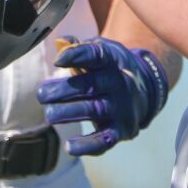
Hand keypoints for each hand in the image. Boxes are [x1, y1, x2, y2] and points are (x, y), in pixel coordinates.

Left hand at [37, 39, 169, 155]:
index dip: (78, 56)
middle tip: (42, 93)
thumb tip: (60, 42)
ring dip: (69, 112)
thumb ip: (79, 47)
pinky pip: (104, 140)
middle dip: (64, 89)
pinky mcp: (121, 130)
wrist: (145, 91)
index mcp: (114, 60)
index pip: (97, 55)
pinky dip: (88, 145)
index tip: (58, 60)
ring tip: (49, 113)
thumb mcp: (102, 51)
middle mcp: (120, 83)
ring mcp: (121, 108)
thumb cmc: (111, 69)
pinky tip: (69, 146)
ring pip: (94, 110)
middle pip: (91, 84)